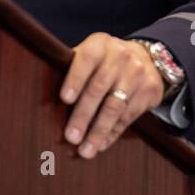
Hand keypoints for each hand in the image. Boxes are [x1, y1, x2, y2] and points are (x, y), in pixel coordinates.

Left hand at [60, 33, 165, 158]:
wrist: (146, 58)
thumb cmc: (105, 62)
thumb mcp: (90, 56)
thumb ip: (72, 71)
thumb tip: (45, 102)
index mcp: (100, 44)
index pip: (86, 59)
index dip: (75, 79)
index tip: (65, 99)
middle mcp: (120, 56)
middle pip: (99, 88)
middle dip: (84, 115)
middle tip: (71, 136)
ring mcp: (137, 73)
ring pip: (115, 107)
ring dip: (99, 131)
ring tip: (86, 150)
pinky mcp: (149, 90)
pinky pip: (128, 116)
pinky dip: (112, 133)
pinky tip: (101, 144)